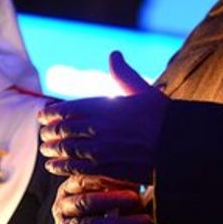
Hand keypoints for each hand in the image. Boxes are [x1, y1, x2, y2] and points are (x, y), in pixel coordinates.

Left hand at [39, 51, 168, 182]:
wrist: (179, 147)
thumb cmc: (163, 117)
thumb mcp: (143, 90)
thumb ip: (123, 74)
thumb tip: (114, 55)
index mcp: (104, 105)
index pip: (67, 108)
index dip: (51, 112)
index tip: (43, 114)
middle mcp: (98, 127)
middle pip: (62, 129)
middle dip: (49, 131)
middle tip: (42, 132)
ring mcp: (100, 149)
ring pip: (66, 148)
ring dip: (52, 149)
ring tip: (45, 149)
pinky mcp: (106, 168)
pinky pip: (75, 168)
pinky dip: (61, 167)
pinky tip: (53, 166)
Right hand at [53, 175, 154, 223]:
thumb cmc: (106, 208)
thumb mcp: (107, 193)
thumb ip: (117, 185)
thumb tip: (141, 180)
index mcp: (68, 187)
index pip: (83, 180)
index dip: (106, 179)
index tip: (128, 178)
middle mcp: (62, 207)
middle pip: (86, 202)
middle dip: (113, 200)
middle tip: (136, 199)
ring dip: (123, 223)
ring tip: (146, 221)